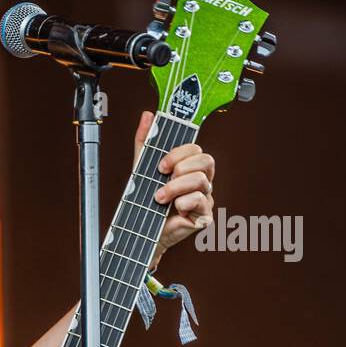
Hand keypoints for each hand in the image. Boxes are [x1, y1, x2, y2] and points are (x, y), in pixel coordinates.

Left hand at [132, 110, 215, 269]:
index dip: (179, 153)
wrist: (140, 231)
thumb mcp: (141, 168)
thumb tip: (148, 116)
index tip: (161, 165)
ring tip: (160, 198)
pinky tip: (173, 210)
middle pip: (206, 161)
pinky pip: (201, 201)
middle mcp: (202, 181)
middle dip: (180, 169)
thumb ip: (145, 142)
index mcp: (190, 167)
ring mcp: (205, 199)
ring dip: (176, 188)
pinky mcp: (204, 216)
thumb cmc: (145, 200)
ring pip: (202, 181)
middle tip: (161, 180)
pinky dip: (183, 204)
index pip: (196, 149)